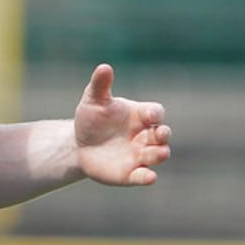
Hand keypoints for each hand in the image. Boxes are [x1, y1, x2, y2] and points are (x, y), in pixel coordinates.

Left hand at [74, 64, 170, 185]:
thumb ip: (101, 85)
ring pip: (158, 155)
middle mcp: (145, 136)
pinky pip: (143, 176)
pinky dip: (148, 177)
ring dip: (159, 154)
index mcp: (140, 115)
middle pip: (163, 135)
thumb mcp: (93, 100)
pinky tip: (150, 177)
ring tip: (157, 153)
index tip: (151, 115)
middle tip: (161, 134)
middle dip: (164, 135)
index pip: (155, 112)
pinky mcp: (131, 173)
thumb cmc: (91, 119)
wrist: (79, 145)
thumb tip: (104, 67)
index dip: (155, 114)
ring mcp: (140, 155)